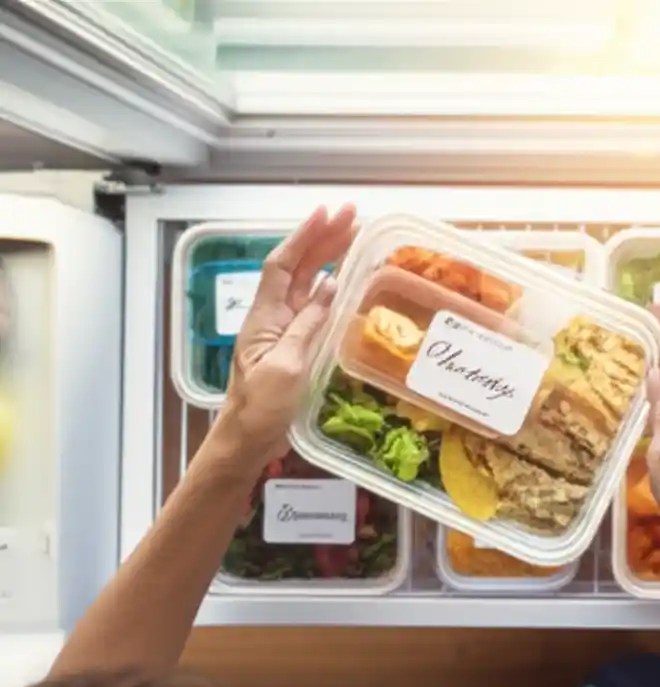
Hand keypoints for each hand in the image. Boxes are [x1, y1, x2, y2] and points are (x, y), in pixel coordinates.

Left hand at [219, 204, 357, 459]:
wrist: (246, 441)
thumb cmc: (260, 409)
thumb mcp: (286, 367)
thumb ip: (307, 326)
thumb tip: (331, 287)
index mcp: (264, 318)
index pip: (283, 265)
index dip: (304, 236)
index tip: (326, 213)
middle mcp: (273, 317)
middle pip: (298, 267)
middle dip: (323, 237)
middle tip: (353, 214)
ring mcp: (284, 331)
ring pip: (308, 283)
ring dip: (329, 256)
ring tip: (354, 234)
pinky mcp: (296, 346)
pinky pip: (315, 306)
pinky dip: (332, 286)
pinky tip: (345, 277)